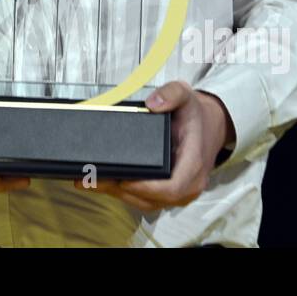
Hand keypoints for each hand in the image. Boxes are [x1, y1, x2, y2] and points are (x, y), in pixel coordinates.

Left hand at [75, 81, 232, 213]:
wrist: (208, 126)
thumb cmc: (195, 115)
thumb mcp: (186, 95)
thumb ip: (172, 94)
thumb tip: (153, 103)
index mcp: (193, 165)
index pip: (171, 188)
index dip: (146, 188)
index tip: (122, 180)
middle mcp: (187, 185)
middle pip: (150, 199)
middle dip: (118, 190)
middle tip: (90, 178)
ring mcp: (176, 193)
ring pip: (143, 202)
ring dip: (115, 193)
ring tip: (88, 180)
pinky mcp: (165, 192)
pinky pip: (143, 198)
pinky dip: (121, 192)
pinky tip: (101, 181)